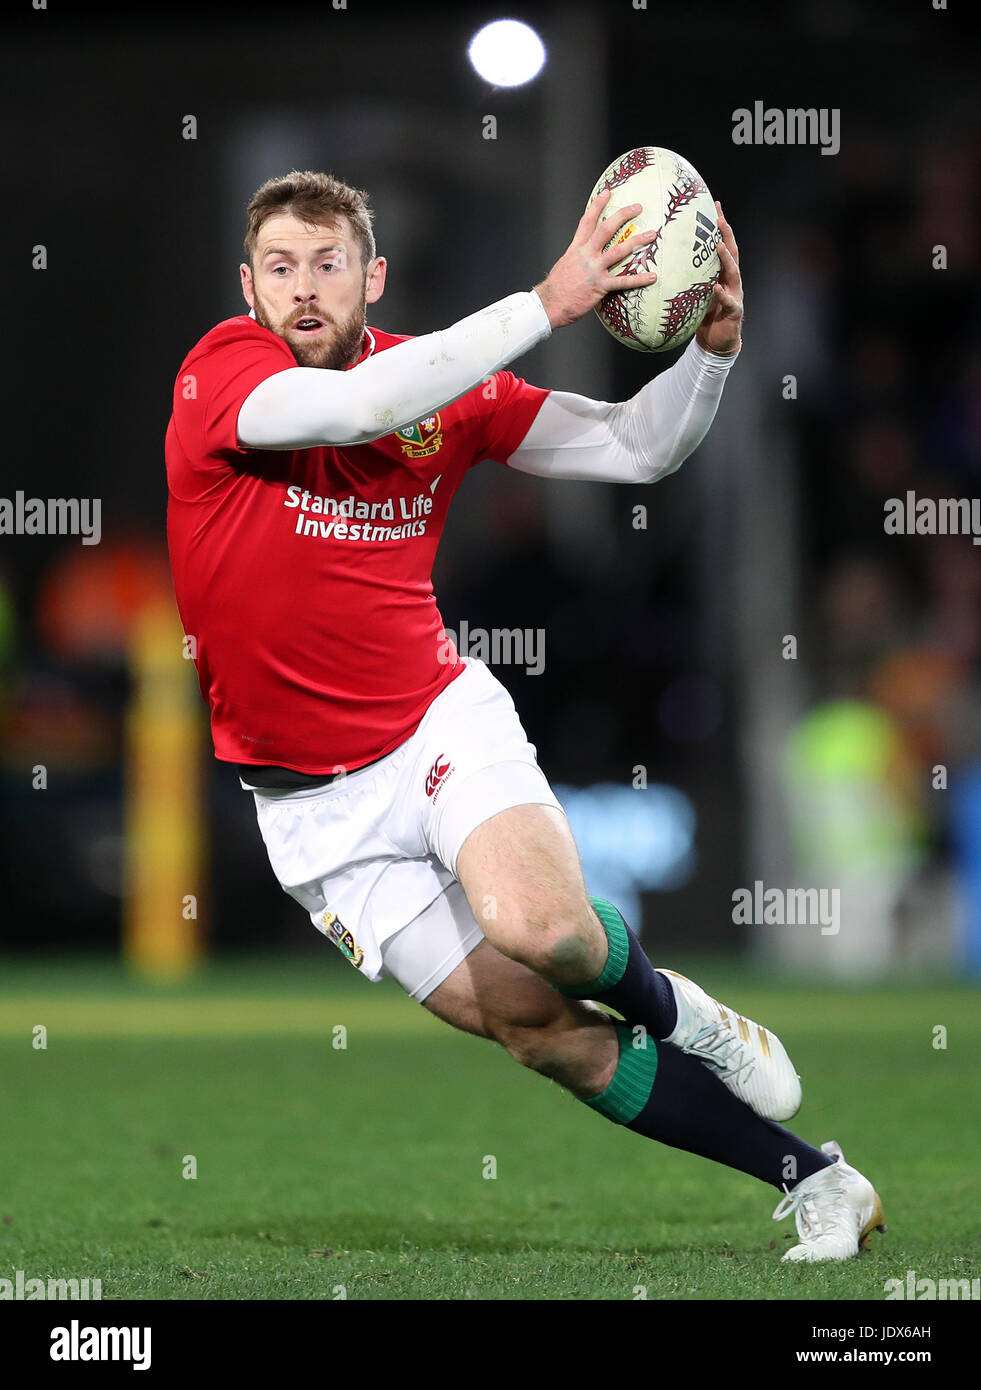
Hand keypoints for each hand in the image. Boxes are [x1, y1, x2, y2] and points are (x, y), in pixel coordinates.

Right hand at [533, 189, 658, 329]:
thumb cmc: (556, 288)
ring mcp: (594, 270)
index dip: (597, 205)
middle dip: (622, 215)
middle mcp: (586, 255)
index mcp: (576, 249)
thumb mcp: (565, 265)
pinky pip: (623, 281)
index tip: (607, 192)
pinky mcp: (600, 286)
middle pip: (606, 229)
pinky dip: (639, 279)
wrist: (549, 305)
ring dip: (637, 241)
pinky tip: (652, 276)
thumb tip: (585, 254)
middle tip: (637, 208)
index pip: (587, 221)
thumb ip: (577, 257)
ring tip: (651, 234)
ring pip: (618, 251)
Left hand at [695, 203, 742, 355]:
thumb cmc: (704, 316)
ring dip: (726, 258)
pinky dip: (723, 295)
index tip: (714, 205)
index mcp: (722, 273)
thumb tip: (660, 263)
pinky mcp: (734, 311)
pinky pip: (729, 302)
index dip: (720, 226)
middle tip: (719, 217)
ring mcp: (735, 294)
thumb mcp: (693, 294)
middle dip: (726, 234)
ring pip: (734, 272)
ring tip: (718, 246)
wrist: (718, 342)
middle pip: (731, 252)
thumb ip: (685, 278)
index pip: (722, 245)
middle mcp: (731, 280)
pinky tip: (716, 288)